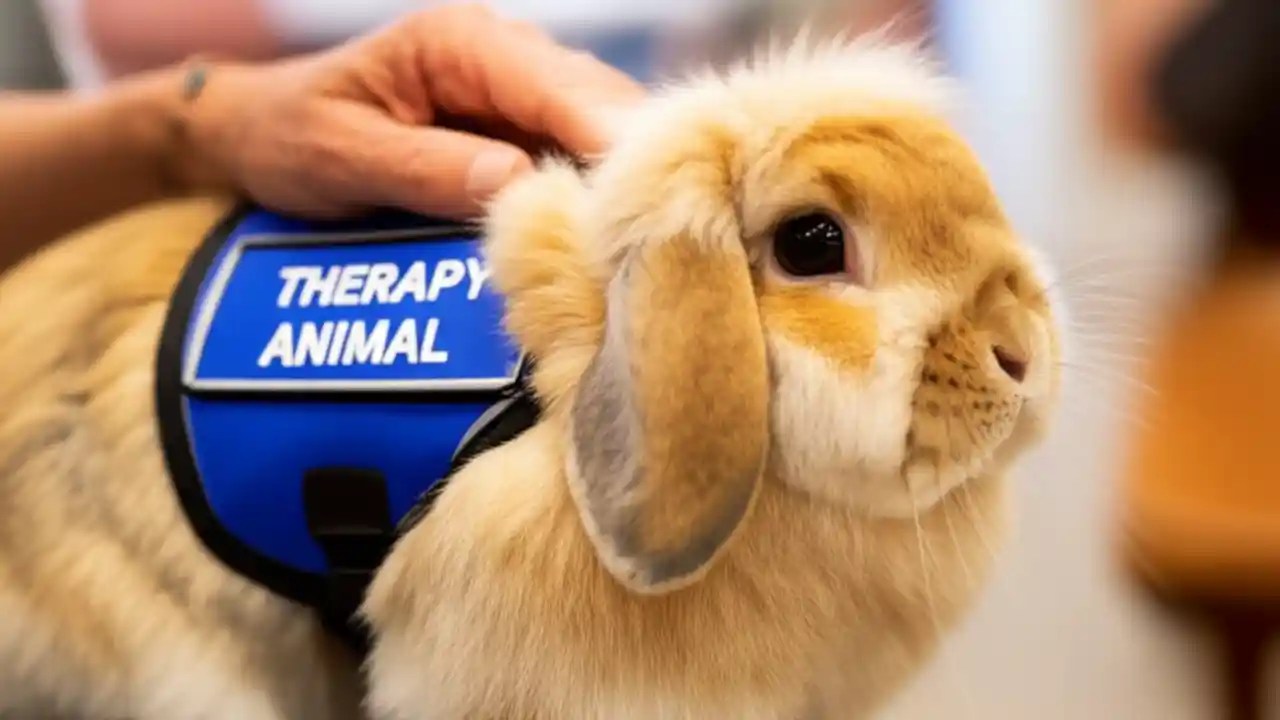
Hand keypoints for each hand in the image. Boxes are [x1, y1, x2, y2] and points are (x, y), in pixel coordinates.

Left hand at [180, 4, 645, 218]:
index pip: (560, 85)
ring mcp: (521, 98)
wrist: (261, 133)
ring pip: (600, 138)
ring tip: (652, 251)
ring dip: (622, 191)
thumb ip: (426, 169)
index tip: (652, 194)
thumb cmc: (289, 135)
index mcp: (461, 41)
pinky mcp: (524, 137)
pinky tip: (611, 249)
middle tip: (666, 237)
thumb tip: (518, 186)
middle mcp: (506, 57)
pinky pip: (577, 165)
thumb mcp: (341, 155)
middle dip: (635, 168)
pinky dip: (595, 204)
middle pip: (600, 106)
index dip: (612, 139)